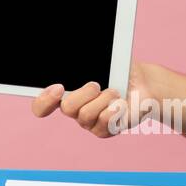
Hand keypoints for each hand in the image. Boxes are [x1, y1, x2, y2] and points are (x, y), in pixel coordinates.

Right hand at [30, 61, 156, 137]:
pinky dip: (115, 109)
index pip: (42, 106)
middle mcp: (74, 110)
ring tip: (114, 92)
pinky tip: (121, 104)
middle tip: (96, 85)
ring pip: (84, 115)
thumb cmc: (120, 71)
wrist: (144, 84)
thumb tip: (76, 54)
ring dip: (104, 99)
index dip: (44, 101)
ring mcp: (88, 123)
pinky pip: (103, 123)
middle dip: (83, 93)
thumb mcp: (102, 61)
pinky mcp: (103, 131)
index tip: (58, 88)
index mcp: (66, 94)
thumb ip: (87, 62)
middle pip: (66, 108)